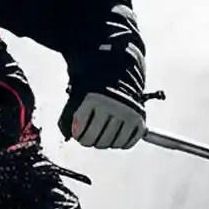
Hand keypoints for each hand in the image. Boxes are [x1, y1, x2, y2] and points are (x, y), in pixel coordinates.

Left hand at [60, 3, 146, 149]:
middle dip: (92, 140)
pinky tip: (116, 135)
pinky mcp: (140, 117)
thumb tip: (69, 136)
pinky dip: (122, 142)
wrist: (115, 65)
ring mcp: (128, 112)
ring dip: (106, 142)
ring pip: (114, 143)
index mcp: (94, 100)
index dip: (79, 135)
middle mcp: (113, 106)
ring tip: (102, 134)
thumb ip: (69, 116)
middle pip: (99, 141)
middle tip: (90, 136)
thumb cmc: (92, 81)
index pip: (83, 133)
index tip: (79, 132)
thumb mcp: (76, 95)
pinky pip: (129, 141)